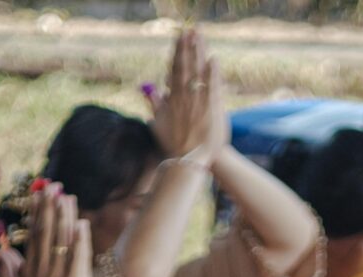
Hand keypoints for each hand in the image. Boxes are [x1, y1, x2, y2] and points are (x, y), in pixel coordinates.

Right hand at [10, 184, 91, 276]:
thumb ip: (8, 271)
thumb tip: (2, 251)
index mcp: (29, 269)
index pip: (33, 234)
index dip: (37, 213)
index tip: (39, 195)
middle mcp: (42, 268)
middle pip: (46, 231)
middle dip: (49, 207)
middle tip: (52, 186)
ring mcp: (57, 276)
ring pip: (61, 241)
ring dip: (64, 217)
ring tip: (66, 196)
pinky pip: (77, 259)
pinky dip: (80, 242)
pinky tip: (82, 225)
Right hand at [148, 29, 227, 162]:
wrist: (188, 161)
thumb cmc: (174, 144)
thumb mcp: (158, 123)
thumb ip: (154, 104)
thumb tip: (149, 89)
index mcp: (171, 98)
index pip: (174, 69)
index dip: (176, 52)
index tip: (179, 37)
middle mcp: (183, 98)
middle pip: (185, 67)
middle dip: (186, 47)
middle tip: (189, 30)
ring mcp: (197, 103)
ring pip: (197, 73)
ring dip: (198, 53)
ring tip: (199, 36)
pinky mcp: (210, 110)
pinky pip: (211, 89)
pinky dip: (212, 74)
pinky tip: (213, 60)